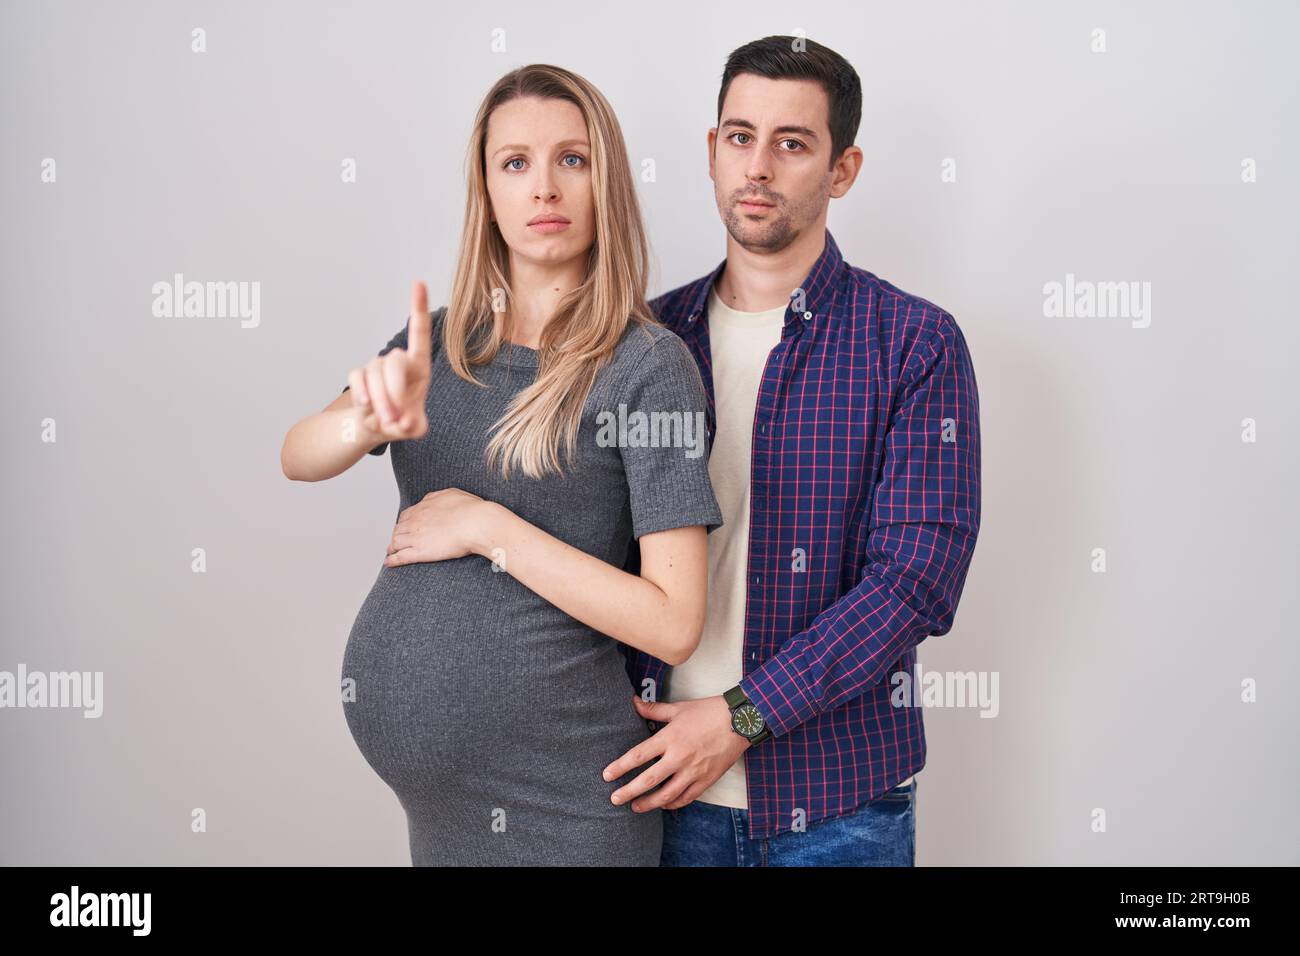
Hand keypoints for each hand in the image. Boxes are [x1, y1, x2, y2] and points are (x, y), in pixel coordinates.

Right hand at [348, 280, 433, 443]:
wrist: (378, 427)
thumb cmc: (402, 420)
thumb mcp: (414, 427)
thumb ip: (415, 426)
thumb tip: (406, 422)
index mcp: (419, 367)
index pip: (419, 334)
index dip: (418, 308)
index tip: (418, 282)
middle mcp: (398, 362)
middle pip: (393, 361)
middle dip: (394, 391)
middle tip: (396, 418)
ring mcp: (376, 367)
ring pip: (374, 373)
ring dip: (380, 400)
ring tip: (386, 422)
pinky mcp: (360, 375)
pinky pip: (358, 378)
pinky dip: (362, 394)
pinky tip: (366, 408)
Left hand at [384, 488, 493, 565]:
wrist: (475, 523)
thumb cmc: (470, 510)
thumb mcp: (453, 494)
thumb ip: (440, 497)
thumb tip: (435, 498)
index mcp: (424, 506)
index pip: (407, 515)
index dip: (404, 523)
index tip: (406, 527)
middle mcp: (416, 520)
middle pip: (398, 528)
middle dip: (397, 534)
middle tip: (397, 541)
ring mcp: (415, 536)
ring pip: (396, 542)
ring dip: (392, 547)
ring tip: (391, 552)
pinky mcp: (419, 552)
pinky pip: (400, 557)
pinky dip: (392, 560)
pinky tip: (388, 563)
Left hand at [600, 695, 750, 811]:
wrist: (740, 721)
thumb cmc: (708, 712)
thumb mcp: (678, 708)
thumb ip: (653, 709)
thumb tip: (634, 702)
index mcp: (670, 738)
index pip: (638, 755)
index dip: (621, 767)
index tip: (607, 776)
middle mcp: (679, 757)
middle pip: (648, 780)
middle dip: (628, 792)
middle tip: (614, 799)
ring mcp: (693, 771)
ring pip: (667, 795)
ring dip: (649, 803)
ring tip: (635, 808)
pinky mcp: (706, 780)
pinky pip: (686, 797)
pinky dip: (673, 803)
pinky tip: (663, 804)